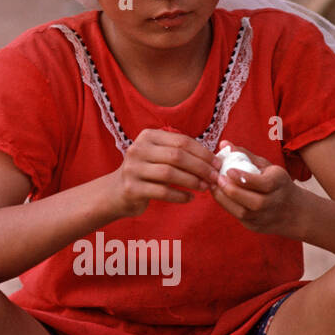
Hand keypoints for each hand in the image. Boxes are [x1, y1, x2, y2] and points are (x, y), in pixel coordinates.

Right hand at [104, 128, 220, 217]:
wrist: (117, 192)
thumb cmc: (147, 172)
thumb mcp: (159, 156)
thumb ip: (180, 152)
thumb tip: (214, 157)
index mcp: (148, 136)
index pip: (182, 141)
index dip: (203, 152)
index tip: (217, 163)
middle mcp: (138, 149)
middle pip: (177, 156)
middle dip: (200, 167)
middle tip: (214, 177)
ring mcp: (133, 168)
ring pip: (170, 173)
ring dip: (192, 181)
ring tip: (205, 188)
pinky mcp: (132, 188)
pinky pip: (162, 192)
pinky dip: (180, 196)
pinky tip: (190, 198)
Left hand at [211, 145, 303, 235]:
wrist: (292, 211)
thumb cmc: (276, 183)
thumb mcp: (266, 166)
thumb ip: (244, 155)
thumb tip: (223, 144)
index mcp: (279, 183)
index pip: (263, 184)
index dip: (244, 178)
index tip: (229, 170)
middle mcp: (274, 202)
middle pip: (254, 201)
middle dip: (232, 190)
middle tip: (217, 179)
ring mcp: (265, 217)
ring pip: (243, 212)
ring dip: (225, 199)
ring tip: (214, 186)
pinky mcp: (255, 226)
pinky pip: (238, 217)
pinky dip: (226, 205)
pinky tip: (219, 194)